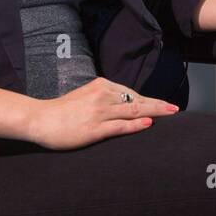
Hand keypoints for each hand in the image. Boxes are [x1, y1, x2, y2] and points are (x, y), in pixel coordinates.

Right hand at [26, 77, 179, 149]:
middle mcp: (103, 96)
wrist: (40, 119)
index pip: (131, 93)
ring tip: (170, 114)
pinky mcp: (95, 128)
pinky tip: (148, 124)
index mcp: (101, 86)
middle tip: (175, 109)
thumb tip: (122, 104)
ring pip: (133, 111)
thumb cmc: (61, 111)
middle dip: (158, 105)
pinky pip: (120, 125)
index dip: (149, 100)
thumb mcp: (84, 96)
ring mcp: (99, 112)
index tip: (163, 104)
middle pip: (136, 101)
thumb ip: (103, 98)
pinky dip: (136, 125)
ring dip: (154, 112)